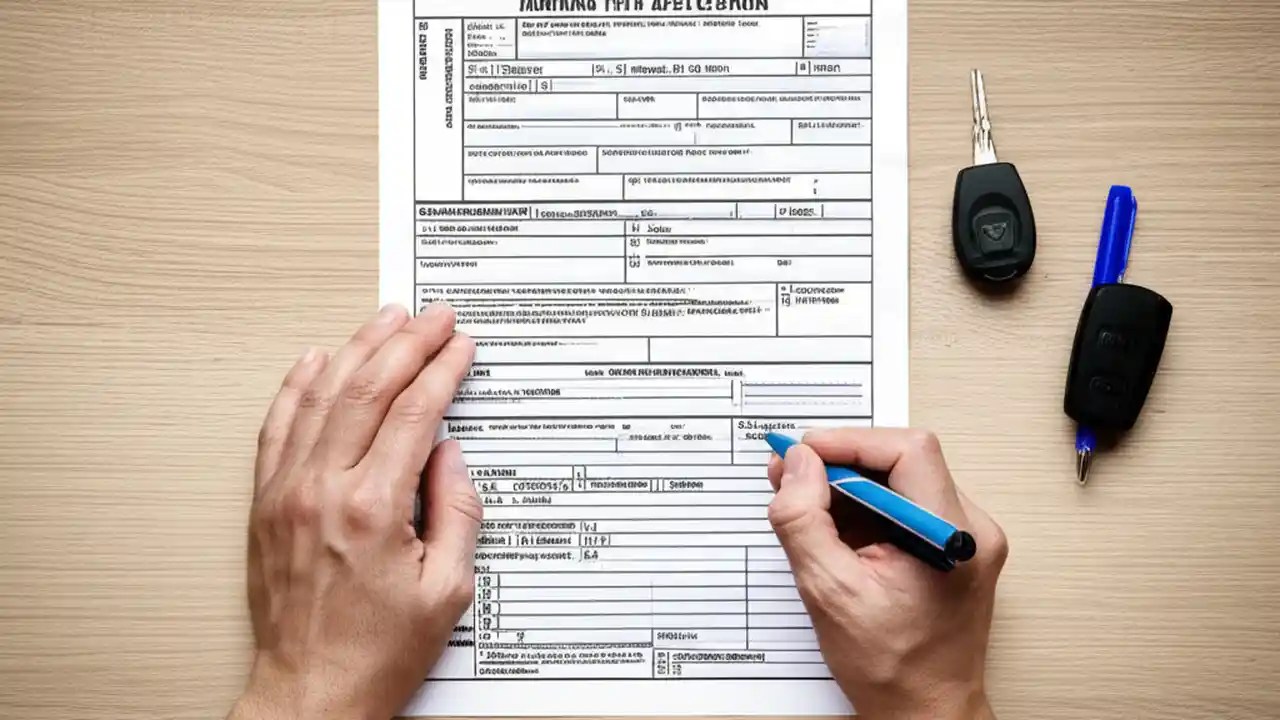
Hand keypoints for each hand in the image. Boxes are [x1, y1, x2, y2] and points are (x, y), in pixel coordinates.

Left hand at [229, 304, 479, 719]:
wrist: (311, 693)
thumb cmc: (377, 652)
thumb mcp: (447, 591)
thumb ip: (457, 513)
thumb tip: (451, 457)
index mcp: (374, 508)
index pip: (414, 412)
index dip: (442, 370)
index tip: (460, 346)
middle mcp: (324, 490)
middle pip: (368, 389)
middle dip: (407, 343)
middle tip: (433, 317)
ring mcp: (287, 493)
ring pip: (322, 396)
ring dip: (357, 349)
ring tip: (385, 320)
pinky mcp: (265, 504)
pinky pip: (277, 428)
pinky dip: (297, 387)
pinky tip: (314, 360)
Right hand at [767, 429, 1007, 719]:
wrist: (926, 713)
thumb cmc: (893, 670)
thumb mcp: (829, 592)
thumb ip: (804, 520)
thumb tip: (795, 465)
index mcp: (954, 537)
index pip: (908, 452)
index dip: (849, 443)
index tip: (804, 453)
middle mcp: (970, 530)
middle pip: (902, 461)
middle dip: (840, 462)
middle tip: (791, 473)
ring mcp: (963, 539)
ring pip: (899, 481)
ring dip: (847, 485)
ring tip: (802, 501)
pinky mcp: (948, 547)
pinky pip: (902, 506)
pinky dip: (862, 508)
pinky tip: (829, 524)